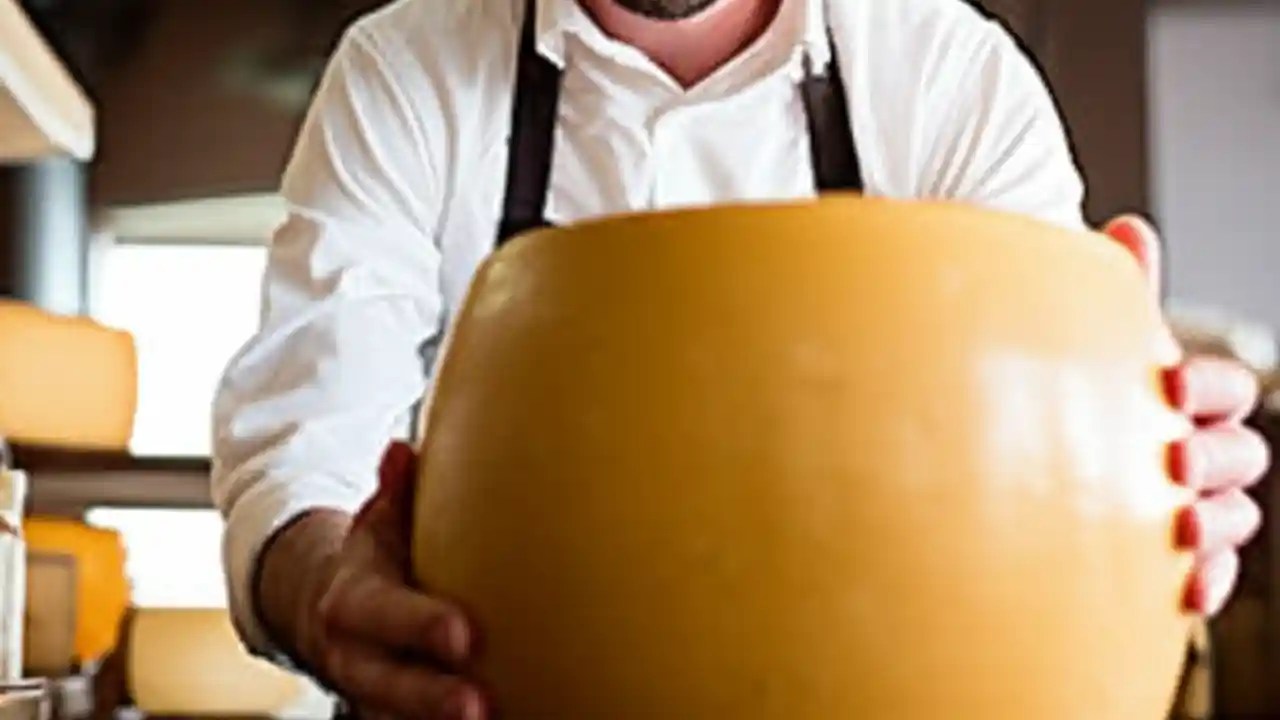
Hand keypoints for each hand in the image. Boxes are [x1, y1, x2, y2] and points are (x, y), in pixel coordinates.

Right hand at [308, 442, 486, 718]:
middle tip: (479, 705)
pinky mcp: (390, 718)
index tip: (464, 633)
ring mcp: (371, 695)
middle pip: (388, 685)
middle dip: (430, 699)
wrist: (329, 612)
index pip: (384, 613)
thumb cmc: (376, 561)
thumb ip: (395, 489)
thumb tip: (402, 451)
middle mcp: (356, 656)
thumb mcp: (378, 521)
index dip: (420, 624)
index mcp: (353, 601)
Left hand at [1104, 216, 1269, 615]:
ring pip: (1236, 515)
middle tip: (1171, 459)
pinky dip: (1207, 580)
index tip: (1168, 385)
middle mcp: (1196, 452)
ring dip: (1218, 522)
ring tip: (1179, 527)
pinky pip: (1211, 575)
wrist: (1016, 478)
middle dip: (1215, 456)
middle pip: (1241, 455)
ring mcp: (1188, 507)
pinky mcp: (1168, 560)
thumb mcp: (1089, 350)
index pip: (1228, 390)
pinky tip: (1184, 587)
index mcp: (1183, 399)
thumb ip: (1118, 298)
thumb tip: (1128, 229)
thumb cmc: (1067, 403)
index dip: (1209, 387)